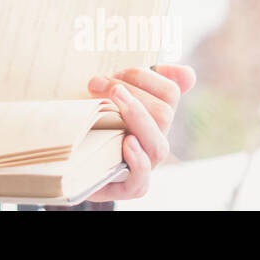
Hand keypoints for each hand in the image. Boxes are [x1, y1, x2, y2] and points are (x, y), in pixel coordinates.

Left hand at [84, 64, 195, 201]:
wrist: (72, 159)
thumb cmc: (93, 121)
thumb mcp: (109, 96)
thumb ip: (139, 80)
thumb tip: (187, 74)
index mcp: (156, 116)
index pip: (169, 91)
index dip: (145, 76)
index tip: (117, 72)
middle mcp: (154, 139)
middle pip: (164, 114)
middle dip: (132, 92)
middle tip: (100, 83)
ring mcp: (145, 164)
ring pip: (158, 145)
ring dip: (137, 118)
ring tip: (115, 99)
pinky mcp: (128, 187)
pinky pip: (142, 181)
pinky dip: (138, 161)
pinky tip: (127, 143)